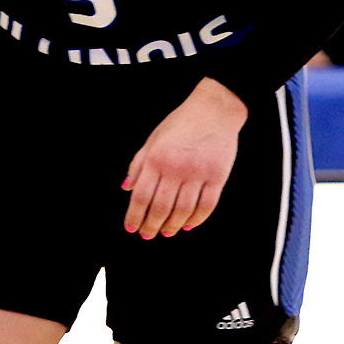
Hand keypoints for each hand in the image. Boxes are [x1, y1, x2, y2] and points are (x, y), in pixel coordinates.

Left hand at [121, 78, 246, 237]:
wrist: (215, 109)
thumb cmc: (181, 123)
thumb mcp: (154, 139)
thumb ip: (139, 163)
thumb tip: (126, 188)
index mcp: (156, 158)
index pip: (141, 196)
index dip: (134, 215)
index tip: (131, 228)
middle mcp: (176, 167)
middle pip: (160, 208)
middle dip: (151, 226)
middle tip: (147, 235)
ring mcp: (198, 172)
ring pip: (183, 211)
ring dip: (172, 226)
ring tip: (167, 232)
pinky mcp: (218, 176)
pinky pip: (206, 206)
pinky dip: (196, 219)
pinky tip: (188, 225)